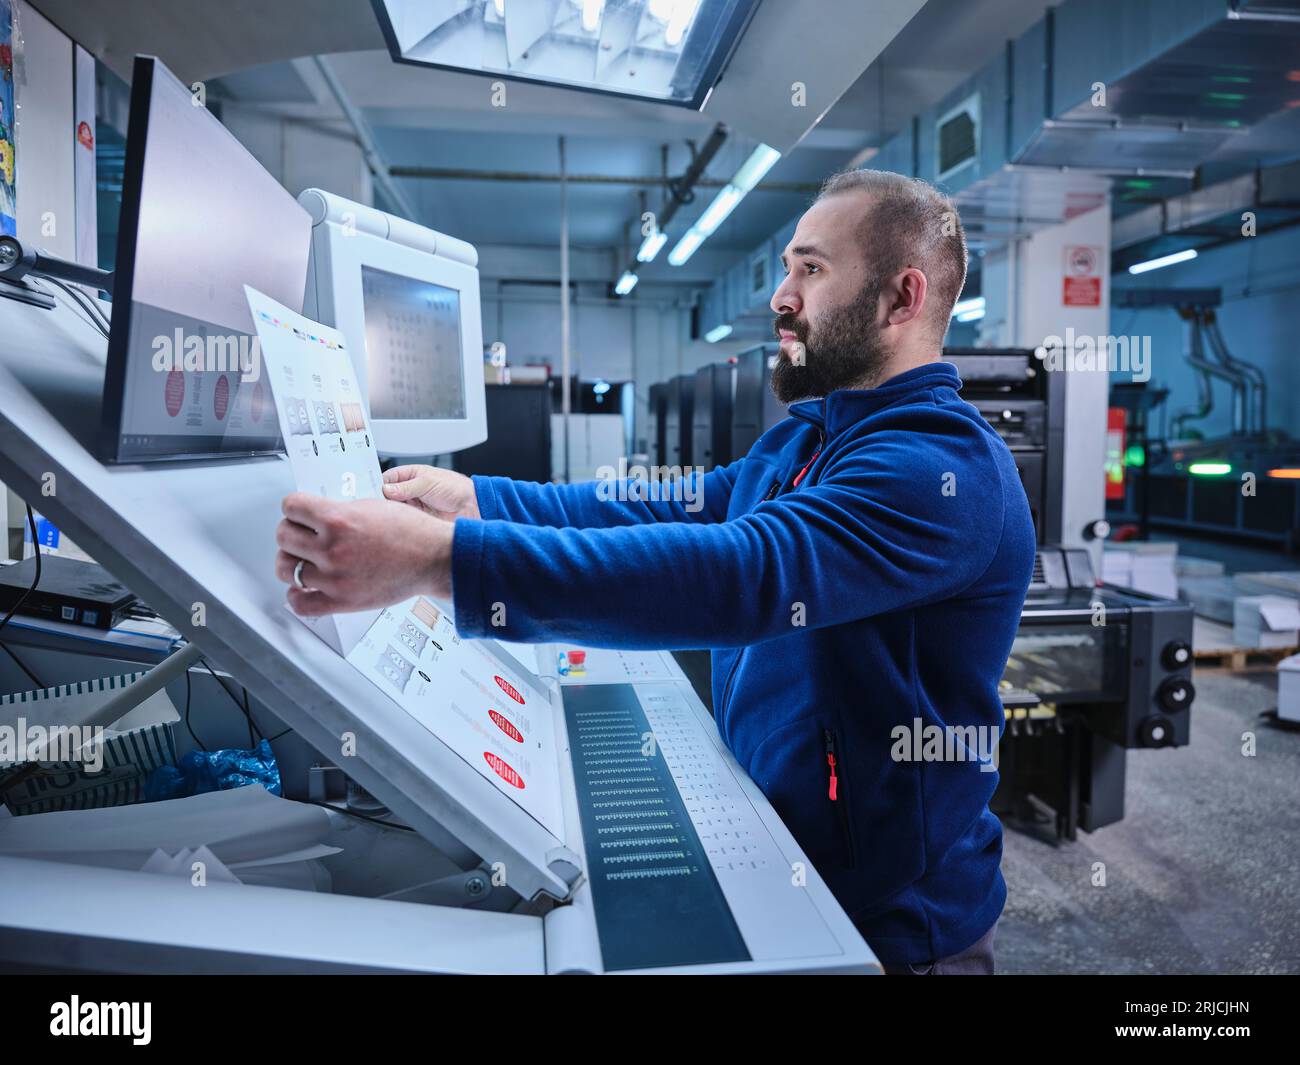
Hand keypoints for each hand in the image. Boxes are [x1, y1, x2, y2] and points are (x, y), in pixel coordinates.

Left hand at [274, 493, 453, 615]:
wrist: (435, 559)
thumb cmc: (412, 533)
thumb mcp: (371, 506)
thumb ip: (339, 511)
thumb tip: (316, 515)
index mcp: (339, 519)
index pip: (290, 506)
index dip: (294, 508)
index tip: (299, 513)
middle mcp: (332, 548)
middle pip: (283, 536)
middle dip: (292, 532)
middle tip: (302, 535)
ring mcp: (335, 577)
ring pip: (285, 568)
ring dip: (291, 561)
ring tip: (303, 560)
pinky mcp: (342, 601)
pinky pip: (300, 603)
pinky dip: (297, 595)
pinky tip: (306, 587)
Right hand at [382, 464, 479, 520]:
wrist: (473, 507)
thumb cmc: (457, 489)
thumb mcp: (428, 483)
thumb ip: (406, 487)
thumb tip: (386, 489)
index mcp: (412, 475)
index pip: (387, 478)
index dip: (377, 484)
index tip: (369, 491)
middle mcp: (410, 490)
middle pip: (386, 495)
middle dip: (380, 499)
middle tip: (374, 504)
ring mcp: (413, 505)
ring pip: (393, 509)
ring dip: (389, 512)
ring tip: (384, 514)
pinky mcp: (417, 520)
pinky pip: (403, 520)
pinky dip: (398, 522)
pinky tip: (394, 522)